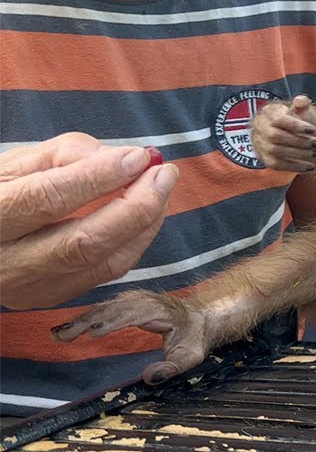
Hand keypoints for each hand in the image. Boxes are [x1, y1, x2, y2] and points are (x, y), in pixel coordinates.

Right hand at [0, 133, 178, 309]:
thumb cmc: (0, 191)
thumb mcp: (16, 163)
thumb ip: (66, 153)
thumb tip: (119, 157)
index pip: (48, 199)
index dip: (99, 177)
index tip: (138, 157)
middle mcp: (7, 263)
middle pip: (84, 243)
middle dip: (136, 205)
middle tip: (164, 173)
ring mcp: (29, 288)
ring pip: (104, 263)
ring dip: (144, 224)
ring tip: (161, 188)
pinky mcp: (51, 298)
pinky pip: (106, 273)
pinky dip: (134, 242)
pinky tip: (146, 214)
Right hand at [51, 290, 208, 383]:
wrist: (199, 318)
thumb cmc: (194, 338)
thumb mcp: (190, 357)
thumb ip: (172, 368)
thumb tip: (149, 378)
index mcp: (160, 311)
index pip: (134, 314)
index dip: (115, 322)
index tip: (94, 332)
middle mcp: (144, 301)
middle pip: (112, 310)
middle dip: (87, 322)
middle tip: (63, 337)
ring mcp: (134, 300)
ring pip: (104, 308)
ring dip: (81, 320)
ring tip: (58, 335)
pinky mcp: (126, 303)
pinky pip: (104, 309)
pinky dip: (85, 317)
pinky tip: (68, 328)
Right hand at [251, 96, 315, 171]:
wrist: (282, 132)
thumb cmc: (293, 118)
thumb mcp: (298, 109)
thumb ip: (301, 104)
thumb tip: (302, 101)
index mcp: (268, 113)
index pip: (279, 120)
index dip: (296, 125)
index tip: (313, 129)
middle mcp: (260, 128)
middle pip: (277, 137)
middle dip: (299, 141)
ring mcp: (260, 144)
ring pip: (276, 152)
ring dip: (299, 154)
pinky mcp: (264, 158)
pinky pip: (277, 165)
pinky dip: (294, 167)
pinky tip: (310, 167)